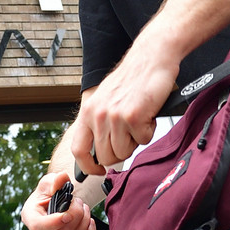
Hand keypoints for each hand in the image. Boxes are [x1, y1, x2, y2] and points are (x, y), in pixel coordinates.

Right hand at [21, 170, 95, 229]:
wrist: (56, 204)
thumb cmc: (51, 193)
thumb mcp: (50, 182)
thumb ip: (56, 180)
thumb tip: (62, 177)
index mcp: (30, 218)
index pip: (39, 227)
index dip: (55, 222)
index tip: (68, 212)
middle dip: (77, 215)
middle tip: (80, 202)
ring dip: (84, 223)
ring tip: (84, 209)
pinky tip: (89, 222)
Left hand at [72, 46, 178, 173]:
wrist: (151, 58)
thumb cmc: (133, 79)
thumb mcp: (105, 99)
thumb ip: (99, 123)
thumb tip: (99, 153)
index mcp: (88, 112)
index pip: (78, 149)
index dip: (88, 166)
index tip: (98, 171)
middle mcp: (97, 115)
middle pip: (106, 157)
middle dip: (122, 150)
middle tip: (131, 133)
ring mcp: (114, 116)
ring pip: (124, 152)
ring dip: (136, 140)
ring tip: (139, 120)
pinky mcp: (133, 116)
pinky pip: (143, 140)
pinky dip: (149, 130)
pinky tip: (148, 114)